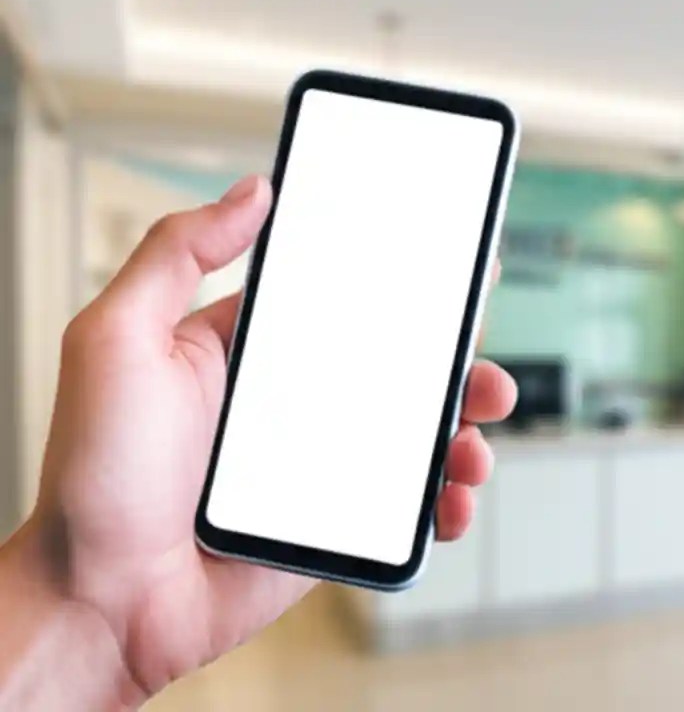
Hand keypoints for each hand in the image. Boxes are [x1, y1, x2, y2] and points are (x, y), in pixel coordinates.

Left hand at [0, 176, 516, 708]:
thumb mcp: (117, 340)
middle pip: (399, 368)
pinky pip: (408, 507)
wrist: (104, 600)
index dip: (401, 283)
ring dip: (464, 429)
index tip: (451, 264)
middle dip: (455, 360)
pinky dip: (444, 501)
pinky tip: (450, 498)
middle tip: (479, 364)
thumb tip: (253, 192)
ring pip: (417, 435)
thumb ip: (175, 254)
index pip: (341, 302)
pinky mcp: (337, 526)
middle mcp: (293, 405)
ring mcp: (321, 467)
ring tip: (474, 437)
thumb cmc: (94, 476)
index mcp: (250, 352)